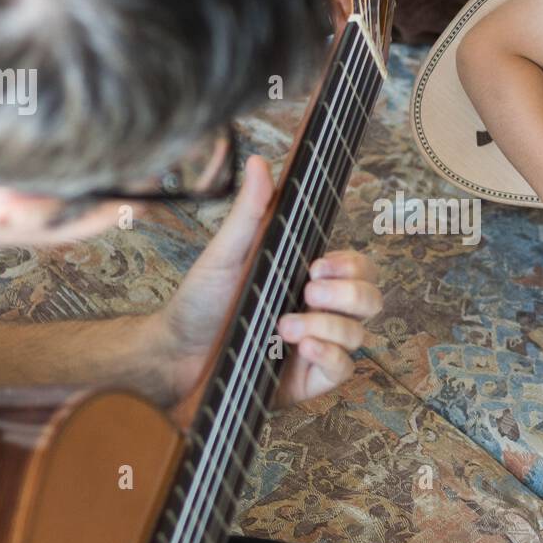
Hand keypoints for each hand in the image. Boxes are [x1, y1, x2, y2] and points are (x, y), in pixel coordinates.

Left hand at [155, 152, 381, 408]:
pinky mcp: (307, 380)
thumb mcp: (225, 254)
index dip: (351, 264)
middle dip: (349, 293)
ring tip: (284, 326)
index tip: (320, 264)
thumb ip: (249, 212)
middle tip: (309, 291)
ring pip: (359, 334)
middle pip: (370, 299)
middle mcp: (317, 311)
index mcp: (304, 278)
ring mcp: (316, 346)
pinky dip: (328, 356)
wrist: (172, 358)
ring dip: (328, 326)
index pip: (356, 267)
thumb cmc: (198, 304)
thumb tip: (260, 162)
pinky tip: (301, 349)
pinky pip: (343, 369)